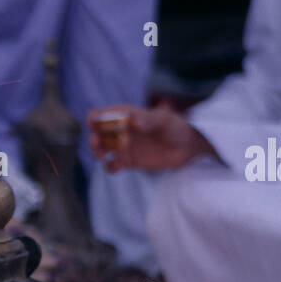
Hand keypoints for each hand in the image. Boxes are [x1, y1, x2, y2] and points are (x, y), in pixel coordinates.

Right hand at [87, 104, 217, 172]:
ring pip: (101, 150)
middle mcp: (120, 131)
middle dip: (93, 138)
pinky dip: (110, 167)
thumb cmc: (176, 127)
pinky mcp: (128, 162)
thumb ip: (148, 120)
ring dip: (97, 153)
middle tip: (96, 143)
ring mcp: (123, 147)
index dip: (94, 118)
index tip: (94, 125)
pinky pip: (112, 165)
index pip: (101, 114)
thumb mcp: (163, 120)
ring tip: (102, 155)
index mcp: (125, 115)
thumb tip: (133, 123)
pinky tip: (117, 166)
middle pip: (96, 134)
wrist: (187, 146)